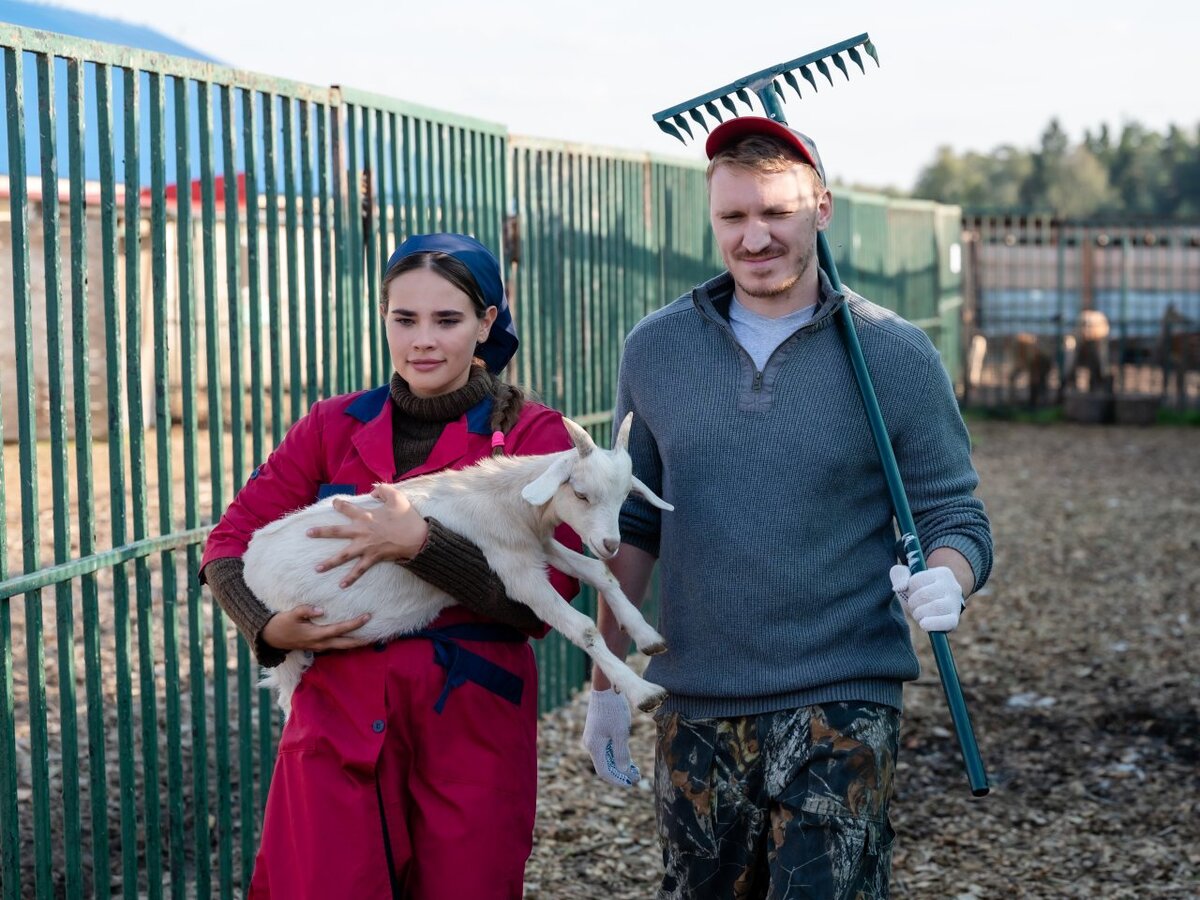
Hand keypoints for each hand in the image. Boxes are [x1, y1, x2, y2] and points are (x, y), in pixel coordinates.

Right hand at [259, 605, 372, 651]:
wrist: (271, 638)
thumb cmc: (281, 624)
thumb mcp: (291, 614)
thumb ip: (306, 610)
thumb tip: (321, 610)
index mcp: (316, 635)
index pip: (340, 629)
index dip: (354, 624)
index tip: (367, 617)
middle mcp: (320, 643)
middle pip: (346, 643)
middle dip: (362, 640)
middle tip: (377, 635)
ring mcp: (319, 647)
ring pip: (342, 646)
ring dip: (356, 643)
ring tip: (370, 638)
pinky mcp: (318, 646)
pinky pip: (336, 645)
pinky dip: (346, 642)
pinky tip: (353, 638)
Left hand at [307, 483, 429, 586]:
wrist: (418, 538)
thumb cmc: (408, 518)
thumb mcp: (397, 497)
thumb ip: (383, 489)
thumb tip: (372, 490)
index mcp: (366, 516)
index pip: (347, 508)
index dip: (339, 504)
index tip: (334, 503)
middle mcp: (362, 531)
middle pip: (337, 532)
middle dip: (321, 532)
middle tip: (307, 533)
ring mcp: (366, 546)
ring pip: (343, 555)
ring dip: (329, 562)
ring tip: (317, 568)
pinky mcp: (373, 558)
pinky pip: (359, 569)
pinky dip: (351, 578)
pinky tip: (341, 585)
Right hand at [582, 688, 639, 787]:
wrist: (605, 688)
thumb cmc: (613, 709)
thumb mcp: (621, 732)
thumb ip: (622, 754)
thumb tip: (624, 772)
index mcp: (594, 746)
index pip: (604, 772)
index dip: (618, 780)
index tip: (632, 783)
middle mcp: (590, 744)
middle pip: (604, 767)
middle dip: (620, 774)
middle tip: (637, 778)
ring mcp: (592, 738)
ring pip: (605, 759)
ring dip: (619, 766)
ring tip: (635, 770)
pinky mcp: (596, 733)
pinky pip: (605, 750)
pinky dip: (616, 756)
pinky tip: (628, 758)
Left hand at [890, 565, 964, 631]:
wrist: (936, 607)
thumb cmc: (920, 590)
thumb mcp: (908, 577)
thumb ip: (899, 575)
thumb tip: (899, 587)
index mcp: (942, 573)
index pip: (915, 581)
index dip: (908, 589)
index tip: (913, 591)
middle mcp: (952, 586)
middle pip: (924, 595)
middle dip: (912, 603)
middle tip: (914, 606)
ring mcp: (954, 604)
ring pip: (935, 607)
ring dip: (919, 614)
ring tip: (918, 614)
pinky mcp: (954, 620)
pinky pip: (945, 623)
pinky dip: (931, 624)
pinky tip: (924, 624)